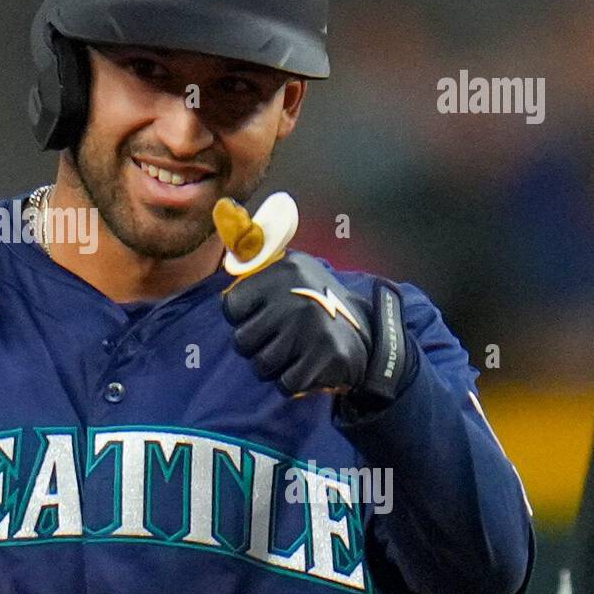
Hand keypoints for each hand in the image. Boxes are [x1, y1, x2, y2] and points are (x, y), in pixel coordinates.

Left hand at [215, 195, 413, 406]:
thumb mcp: (290, 272)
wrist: (369, 334)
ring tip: (296, 350)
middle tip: (283, 337)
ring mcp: (312, 328)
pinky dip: (294, 381)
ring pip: (261, 365)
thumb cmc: (315, 303)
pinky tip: (309, 365)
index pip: (231, 308)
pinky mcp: (326, 358)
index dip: (243, 318)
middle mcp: (296, 296)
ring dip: (275, 365)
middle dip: (259, 346)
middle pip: (242, 341)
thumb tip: (224, 210)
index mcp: (284, 271)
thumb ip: (254, 251)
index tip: (262, 316)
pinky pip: (284, 383)